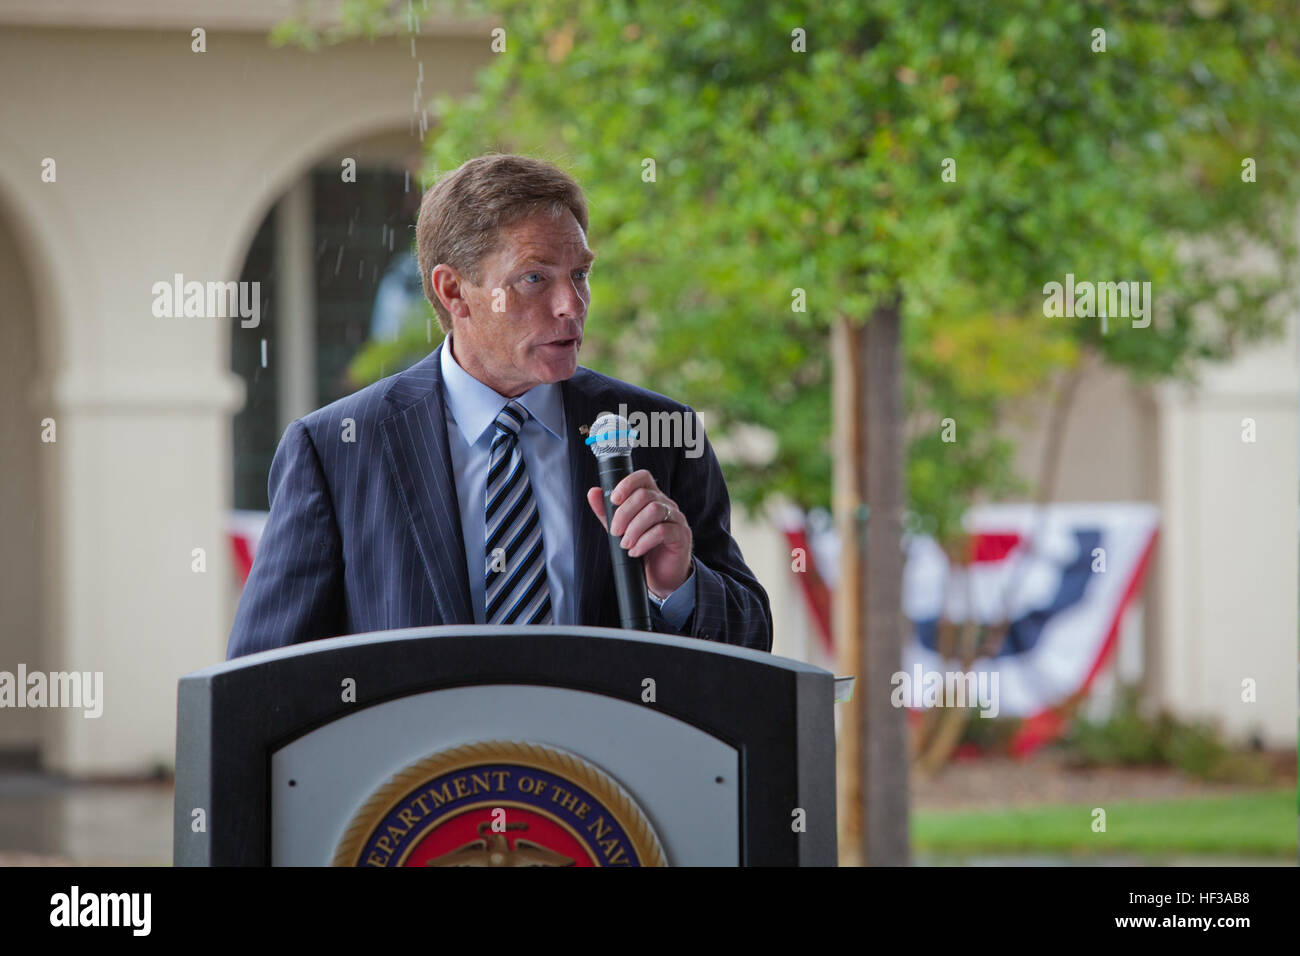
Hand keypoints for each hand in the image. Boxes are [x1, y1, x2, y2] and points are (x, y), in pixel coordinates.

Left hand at [586, 470, 692, 598]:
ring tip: (625, 544)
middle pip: (644, 495)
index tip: (613, 500)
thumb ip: (607, 512)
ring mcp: (676, 518)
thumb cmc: (642, 548)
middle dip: (624, 513)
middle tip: (615, 532)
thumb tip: (593, 492)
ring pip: (654, 510)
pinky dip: (644, 541)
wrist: (661, 575)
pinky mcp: (681, 535)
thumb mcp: (621, 528)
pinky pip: (662, 531)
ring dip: (634, 528)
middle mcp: (666, 504)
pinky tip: (635, 551)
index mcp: (652, 497)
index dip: (627, 484)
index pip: (643, 477)